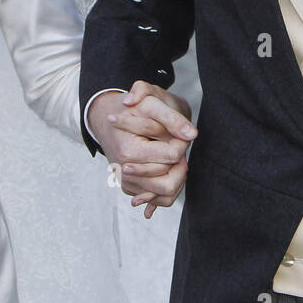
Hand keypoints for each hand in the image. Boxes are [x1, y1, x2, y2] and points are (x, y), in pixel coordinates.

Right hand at [88, 80, 196, 218]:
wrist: (111, 116)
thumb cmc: (131, 110)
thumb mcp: (150, 103)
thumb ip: (172, 118)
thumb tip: (191, 134)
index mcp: (129, 151)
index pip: (171, 156)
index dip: (182, 143)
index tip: (179, 132)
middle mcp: (125, 172)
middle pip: (169, 182)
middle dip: (179, 163)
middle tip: (175, 146)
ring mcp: (127, 182)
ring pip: (166, 194)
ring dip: (176, 176)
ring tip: (172, 157)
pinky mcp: (131, 188)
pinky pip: (158, 198)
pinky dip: (168, 185)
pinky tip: (168, 168)